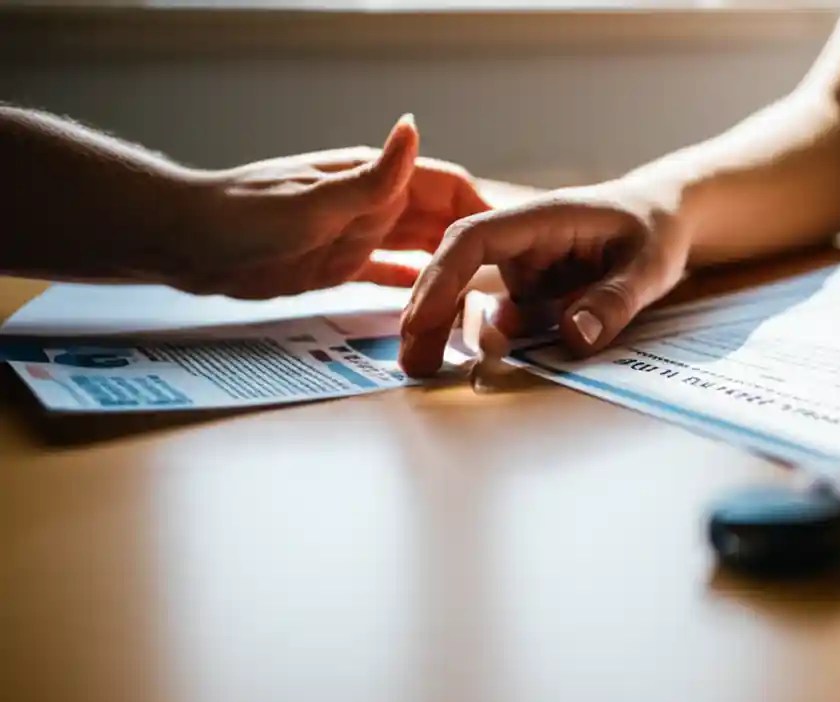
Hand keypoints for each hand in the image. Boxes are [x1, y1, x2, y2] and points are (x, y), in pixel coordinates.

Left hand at [167, 115, 488, 297]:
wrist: (187, 241)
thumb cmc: (243, 215)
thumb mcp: (315, 200)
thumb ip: (371, 177)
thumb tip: (414, 128)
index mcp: (372, 179)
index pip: (445, 187)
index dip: (483, 208)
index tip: (517, 239)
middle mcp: (372, 203)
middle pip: (441, 220)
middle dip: (477, 242)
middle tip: (515, 278)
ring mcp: (357, 234)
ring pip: (420, 248)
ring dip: (451, 265)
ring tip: (488, 293)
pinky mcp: (338, 264)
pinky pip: (388, 273)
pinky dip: (415, 283)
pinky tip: (439, 301)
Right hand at [398, 182, 691, 375]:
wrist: (664, 218)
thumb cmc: (657, 230)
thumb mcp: (651, 266)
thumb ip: (614, 300)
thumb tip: (573, 337)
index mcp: (540, 220)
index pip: (473, 240)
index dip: (443, 278)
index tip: (422, 319)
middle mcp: (522, 241)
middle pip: (456, 269)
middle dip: (428, 314)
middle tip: (413, 363)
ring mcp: (524, 267)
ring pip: (476, 301)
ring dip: (450, 333)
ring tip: (428, 371)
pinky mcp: (532, 291)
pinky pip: (506, 320)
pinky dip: (491, 344)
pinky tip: (481, 368)